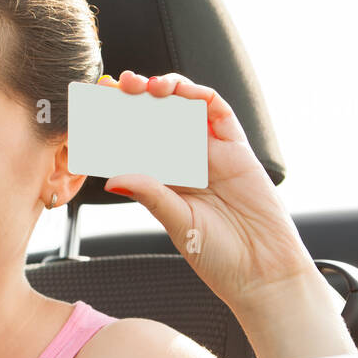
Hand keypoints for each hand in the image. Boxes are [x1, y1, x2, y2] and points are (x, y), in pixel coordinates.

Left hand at [98, 70, 319, 315]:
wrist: (261, 272)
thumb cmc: (218, 256)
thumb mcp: (176, 222)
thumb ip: (150, 195)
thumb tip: (113, 179)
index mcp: (167, 180)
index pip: (137, 144)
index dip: (117, 125)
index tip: (96, 111)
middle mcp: (188, 163)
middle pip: (158, 120)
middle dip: (135, 99)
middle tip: (114, 86)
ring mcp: (213, 154)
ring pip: (186, 109)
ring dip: (165, 91)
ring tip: (143, 85)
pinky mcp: (238, 150)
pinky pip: (219, 113)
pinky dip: (199, 96)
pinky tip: (179, 91)